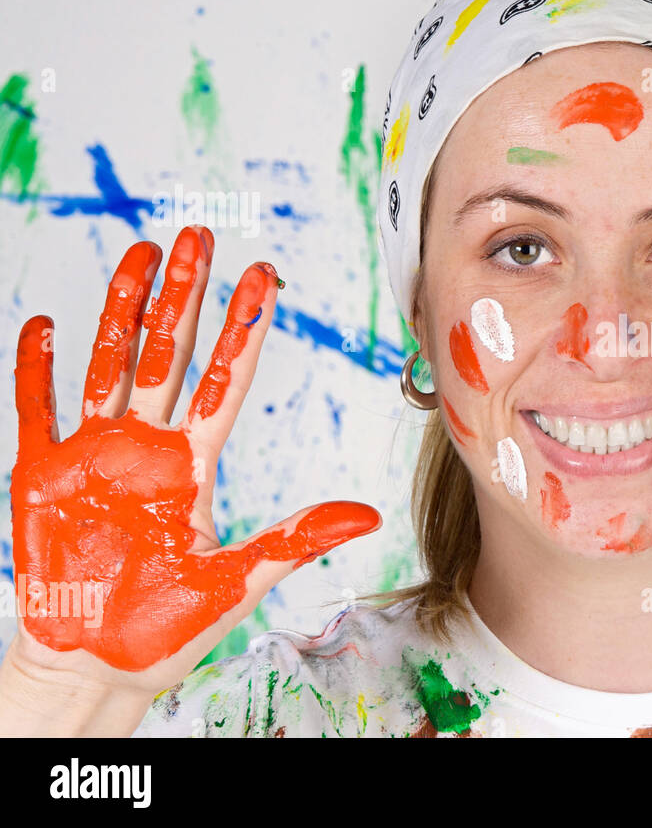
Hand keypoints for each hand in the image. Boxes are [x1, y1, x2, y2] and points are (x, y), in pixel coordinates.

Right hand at [7, 226, 380, 705]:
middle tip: (200, 236)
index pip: (224, 380)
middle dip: (184, 295)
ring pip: (108, 363)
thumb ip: (294, 540)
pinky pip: (34, 410)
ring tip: (140, 252)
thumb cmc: (166, 628)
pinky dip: (35, 368)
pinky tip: (45, 323)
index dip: (242, 328)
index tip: (262, 277)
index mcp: (192, 465)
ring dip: (121, 308)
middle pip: (168, 354)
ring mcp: (91, 454)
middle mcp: (145, 446)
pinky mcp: (40, 476)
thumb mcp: (237, 581)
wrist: (97, 666)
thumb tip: (367, 516)